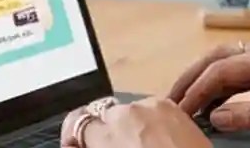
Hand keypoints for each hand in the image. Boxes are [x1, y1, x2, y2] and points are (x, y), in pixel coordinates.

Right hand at [59, 97, 210, 147]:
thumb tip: (75, 146)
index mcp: (108, 133)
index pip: (76, 121)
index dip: (73, 136)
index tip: (77, 146)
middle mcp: (129, 112)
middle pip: (104, 117)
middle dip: (105, 134)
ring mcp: (154, 106)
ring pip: (129, 112)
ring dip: (129, 127)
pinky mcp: (175, 108)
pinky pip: (152, 111)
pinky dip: (149, 123)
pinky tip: (158, 144)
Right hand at [168, 38, 249, 137]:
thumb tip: (216, 118)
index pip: (221, 69)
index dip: (196, 90)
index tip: (178, 111)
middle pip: (220, 58)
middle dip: (194, 77)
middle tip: (172, 100)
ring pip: (232, 65)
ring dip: (210, 83)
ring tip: (191, 104)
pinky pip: (247, 75)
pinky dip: (228, 89)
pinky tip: (223, 108)